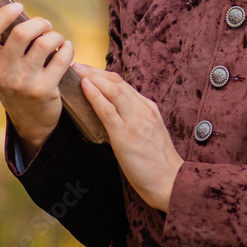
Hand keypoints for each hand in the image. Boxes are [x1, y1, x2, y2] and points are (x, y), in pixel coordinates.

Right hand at [0, 4, 73, 159]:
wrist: (31, 120)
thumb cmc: (11, 82)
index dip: (4, 14)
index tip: (19, 5)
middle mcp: (2, 74)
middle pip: (21, 33)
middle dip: (39, 23)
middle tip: (45, 25)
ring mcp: (23, 83)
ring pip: (45, 44)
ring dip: (56, 36)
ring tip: (56, 38)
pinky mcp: (43, 90)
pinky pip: (61, 58)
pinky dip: (67, 49)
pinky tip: (66, 49)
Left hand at [72, 63, 183, 211]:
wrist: (171, 182)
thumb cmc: (157, 164)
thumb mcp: (149, 135)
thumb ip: (135, 122)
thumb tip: (113, 118)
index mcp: (149, 109)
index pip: (124, 86)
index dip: (104, 76)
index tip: (88, 71)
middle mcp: (144, 110)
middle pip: (117, 83)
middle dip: (95, 71)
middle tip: (76, 64)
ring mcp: (136, 121)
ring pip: (113, 91)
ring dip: (92, 77)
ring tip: (76, 69)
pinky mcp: (126, 136)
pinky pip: (108, 110)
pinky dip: (95, 96)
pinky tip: (84, 87)